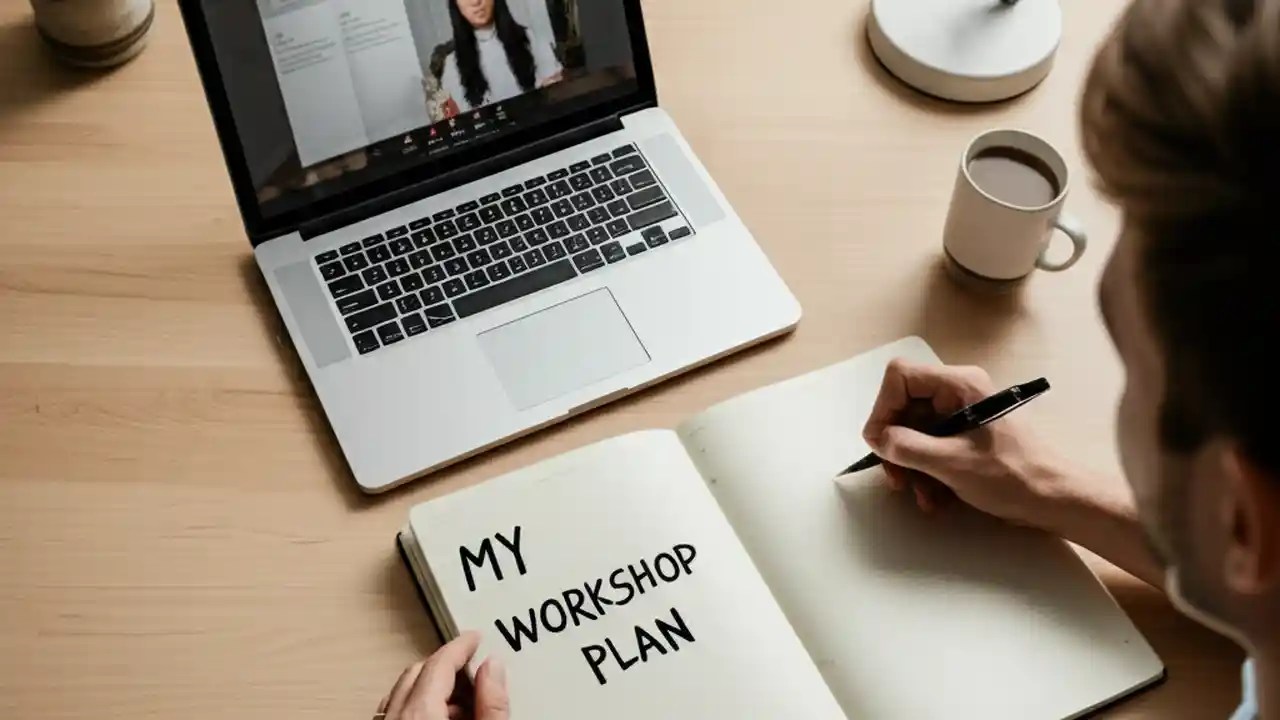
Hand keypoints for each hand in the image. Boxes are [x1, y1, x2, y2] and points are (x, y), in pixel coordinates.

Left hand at [375, 631, 508, 719]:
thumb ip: (491, 704)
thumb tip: (494, 668)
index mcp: (418, 713)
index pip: (438, 663)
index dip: (460, 646)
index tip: (475, 638)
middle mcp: (393, 718)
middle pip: (416, 673)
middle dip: (446, 666)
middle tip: (473, 668)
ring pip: (403, 693)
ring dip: (431, 689)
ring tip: (462, 702)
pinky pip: (395, 712)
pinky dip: (416, 706)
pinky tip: (440, 718)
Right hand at [861, 359, 1067, 528]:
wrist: (1056, 498)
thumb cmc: (1013, 475)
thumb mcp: (952, 463)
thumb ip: (907, 447)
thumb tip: (877, 438)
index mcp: (959, 385)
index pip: (901, 377)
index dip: (883, 408)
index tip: (880, 443)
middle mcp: (959, 392)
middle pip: (905, 406)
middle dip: (896, 445)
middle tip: (896, 477)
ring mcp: (964, 413)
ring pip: (916, 430)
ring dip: (911, 465)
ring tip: (921, 495)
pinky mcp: (968, 435)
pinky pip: (933, 445)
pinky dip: (927, 470)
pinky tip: (935, 497)